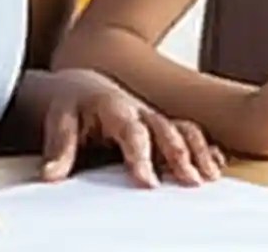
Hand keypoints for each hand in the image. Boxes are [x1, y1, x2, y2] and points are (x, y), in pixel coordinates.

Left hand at [39, 69, 224, 187]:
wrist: (82, 85)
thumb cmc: (71, 103)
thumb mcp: (59, 119)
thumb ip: (59, 147)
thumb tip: (51, 175)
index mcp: (115, 106)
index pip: (131, 132)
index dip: (141, 156)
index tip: (148, 183)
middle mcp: (141, 110)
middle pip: (166, 130)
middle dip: (181, 155)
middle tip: (192, 181)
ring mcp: (155, 118)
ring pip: (184, 129)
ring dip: (199, 151)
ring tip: (211, 176)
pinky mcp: (162, 126)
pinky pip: (190, 133)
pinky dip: (205, 148)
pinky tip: (216, 165)